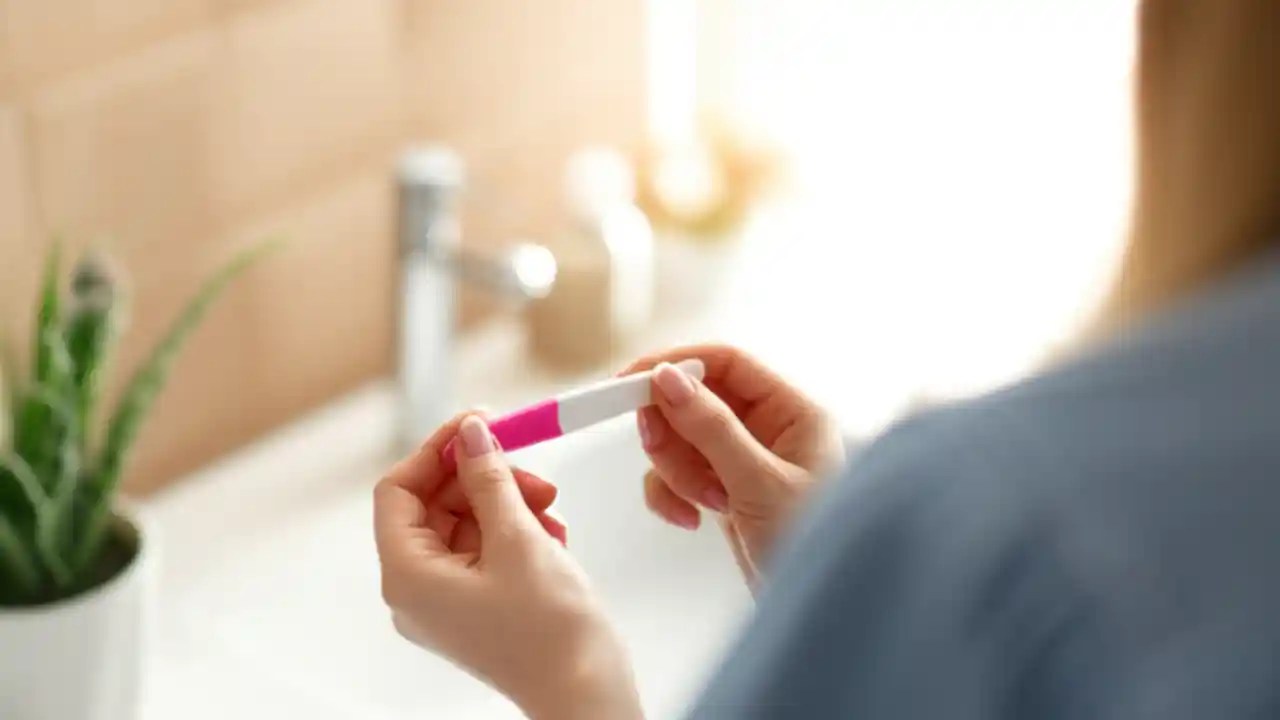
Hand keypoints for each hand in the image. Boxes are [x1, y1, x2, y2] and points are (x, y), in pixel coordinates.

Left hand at [374, 414, 642, 719]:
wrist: (588, 694)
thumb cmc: (550, 632)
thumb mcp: (518, 537)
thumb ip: (489, 477)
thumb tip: (471, 432)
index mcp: (408, 575)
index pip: (397, 491)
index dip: (436, 451)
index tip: (477, 425)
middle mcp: (416, 591)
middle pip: (434, 505)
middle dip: (484, 479)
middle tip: (531, 469)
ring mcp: (446, 603)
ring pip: (464, 524)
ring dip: (507, 503)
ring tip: (550, 506)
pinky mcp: (476, 609)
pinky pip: (484, 550)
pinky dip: (515, 531)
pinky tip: (552, 533)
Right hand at [621, 345, 843, 584]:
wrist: (820, 614)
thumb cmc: (812, 547)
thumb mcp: (760, 483)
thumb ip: (712, 428)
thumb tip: (667, 378)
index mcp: (793, 412)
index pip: (727, 363)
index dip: (677, 364)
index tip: (632, 381)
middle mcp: (770, 430)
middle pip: (695, 400)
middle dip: (672, 430)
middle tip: (659, 449)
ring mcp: (745, 462)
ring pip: (681, 439)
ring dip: (676, 469)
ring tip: (704, 502)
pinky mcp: (725, 493)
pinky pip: (678, 475)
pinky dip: (671, 494)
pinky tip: (692, 520)